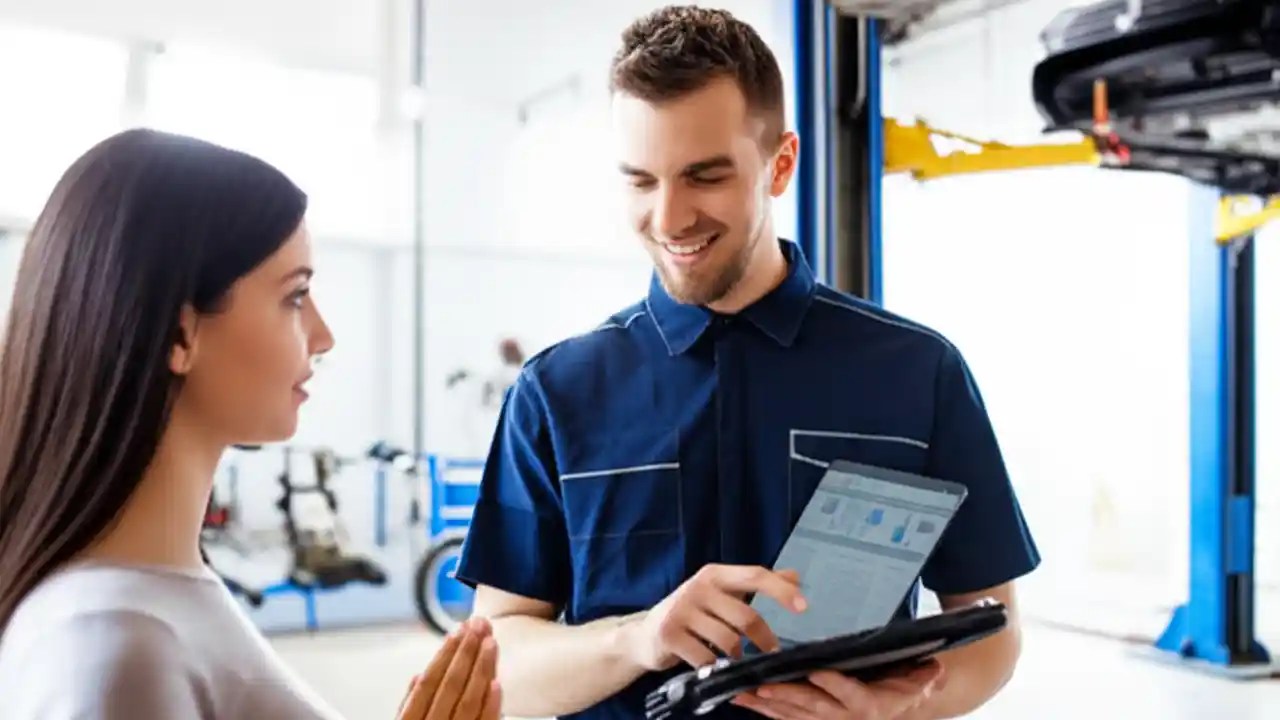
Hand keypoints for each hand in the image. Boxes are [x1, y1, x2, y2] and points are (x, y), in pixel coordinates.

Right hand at [396, 617, 501, 719]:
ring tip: (490, 642)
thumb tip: (418, 675)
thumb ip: (409, 704)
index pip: (428, 682)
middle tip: (477, 627)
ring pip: (469, 701)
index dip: (444, 654)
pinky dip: (490, 704)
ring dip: (481, 669)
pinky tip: (497, 682)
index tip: (458, 631)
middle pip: (450, 686)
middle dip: (465, 653)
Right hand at [624, 564, 807, 671]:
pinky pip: (706, 658)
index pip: (754, 576)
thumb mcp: (721, 594)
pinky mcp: (669, 634)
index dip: (781, 590)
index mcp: (714, 574)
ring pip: (728, 641)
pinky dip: (714, 666)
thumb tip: (794, 576)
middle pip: (745, 616)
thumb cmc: (691, 613)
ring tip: (732, 656)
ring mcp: (681, 611)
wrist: (643, 636)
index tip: (804, 606)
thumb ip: (756, 585)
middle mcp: (697, 588)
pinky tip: (710, 664)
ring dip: (736, 655)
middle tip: (770, 650)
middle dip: (763, 638)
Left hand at [731, 659, 943, 719]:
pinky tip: (746, 700)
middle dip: (787, 697)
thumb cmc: (902, 689)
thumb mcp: (918, 681)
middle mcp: (847, 719)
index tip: (816, 672)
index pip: (851, 695)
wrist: (896, 709)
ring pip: (795, 715)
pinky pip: (787, 718)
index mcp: (871, 705)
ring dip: (769, 705)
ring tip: (745, 693)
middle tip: (764, 686)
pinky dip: (766, 710)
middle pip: (814, 707)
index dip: (834, 685)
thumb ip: (924, 675)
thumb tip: (934, 667)